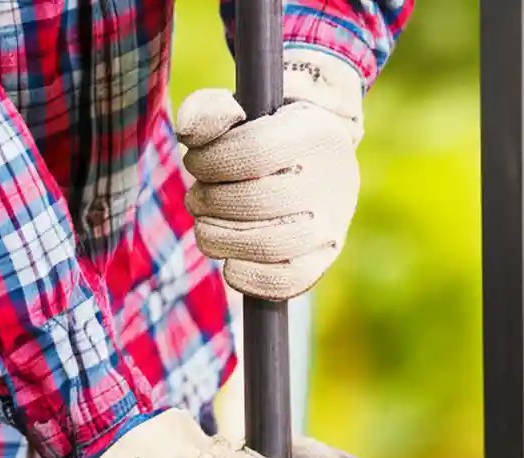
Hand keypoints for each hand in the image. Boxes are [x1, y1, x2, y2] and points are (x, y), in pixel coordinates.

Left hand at [176, 49, 364, 300]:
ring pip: (267, 245)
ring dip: (218, 239)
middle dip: (208, 200)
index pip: (251, 152)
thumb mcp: (241, 109)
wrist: (313, 163)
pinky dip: (244, 275)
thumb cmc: (265, 133)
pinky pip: (283, 283)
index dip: (209, 162)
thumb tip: (189, 132)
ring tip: (208, 226)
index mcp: (316, 133)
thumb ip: (210, 111)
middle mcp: (334, 181)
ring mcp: (332, 226)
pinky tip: (231, 258)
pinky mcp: (322, 261)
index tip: (197, 162)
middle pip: (255, 201)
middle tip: (199, 196)